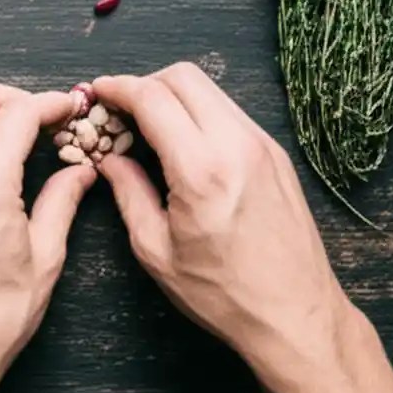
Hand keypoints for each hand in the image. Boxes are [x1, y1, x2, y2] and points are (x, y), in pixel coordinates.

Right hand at [93, 63, 350, 377]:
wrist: (295, 314)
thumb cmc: (223, 294)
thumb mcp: (156, 250)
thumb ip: (128, 193)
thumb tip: (108, 158)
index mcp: (201, 170)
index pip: (153, 98)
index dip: (117, 88)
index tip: (97, 93)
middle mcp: (237, 146)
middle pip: (184, 77)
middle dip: (144, 83)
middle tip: (121, 111)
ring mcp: (263, 146)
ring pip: (210, 90)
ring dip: (173, 96)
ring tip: (149, 129)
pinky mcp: (276, 155)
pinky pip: (230, 112)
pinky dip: (199, 113)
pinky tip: (182, 145)